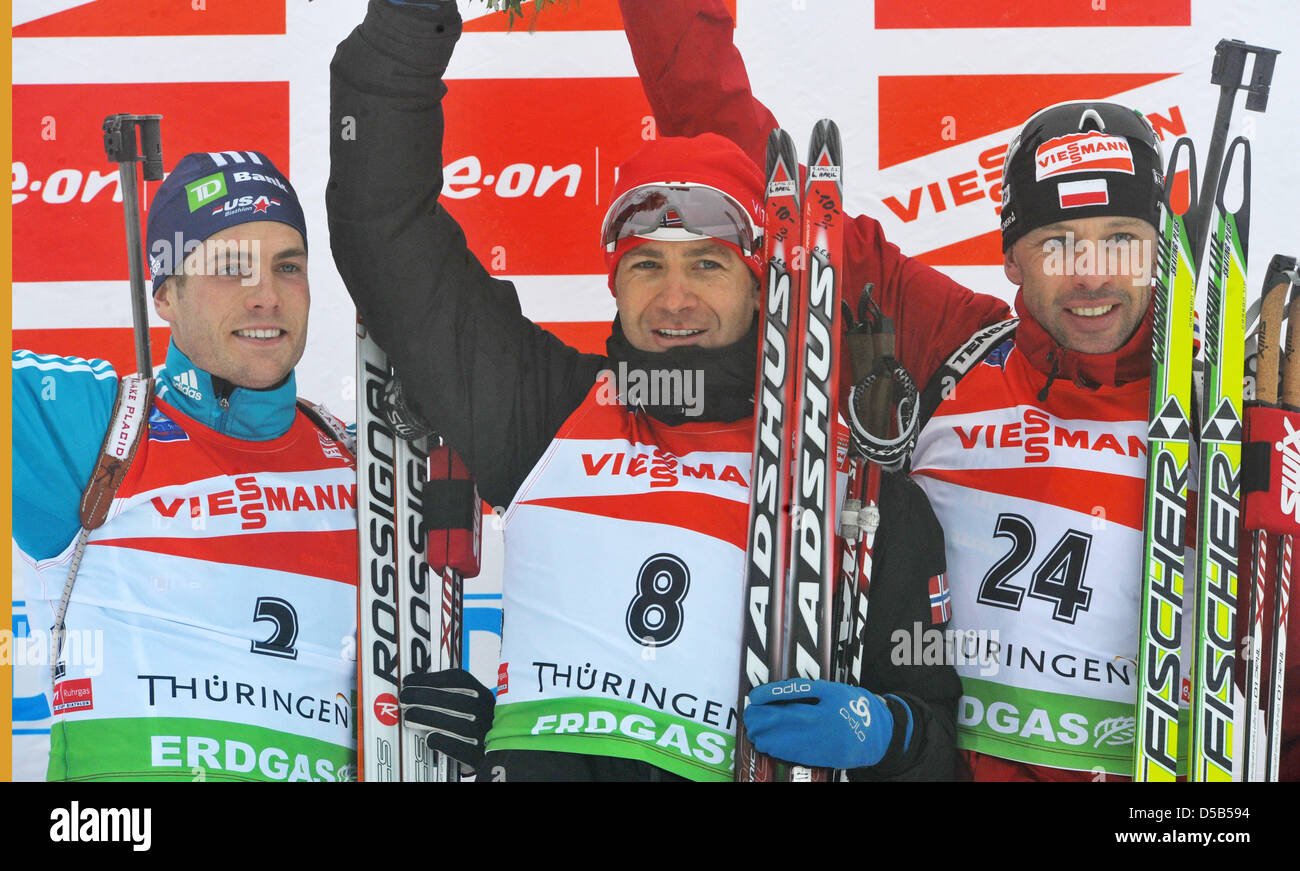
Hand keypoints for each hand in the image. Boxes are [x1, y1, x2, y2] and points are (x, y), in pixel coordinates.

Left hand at [400, 668, 494, 770]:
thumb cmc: (478, 722)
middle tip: (404, 698)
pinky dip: (440, 740)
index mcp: (483, 694)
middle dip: (423, 696)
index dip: (430, 678)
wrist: (501, 747)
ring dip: (426, 716)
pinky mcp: (478, 755)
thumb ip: (454, 693)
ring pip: (453, 723)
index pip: (458, 679)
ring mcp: (484, 733)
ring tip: (409, 716)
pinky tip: (429, 737)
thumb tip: (418, 685)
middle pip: (454, 700)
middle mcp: (486, 711)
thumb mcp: (475, 703)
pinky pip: (456, 747)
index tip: (410, 681)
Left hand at [743, 679, 908, 769]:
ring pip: (782, 739)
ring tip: (755, 730)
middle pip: (780, 718)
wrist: (878, 734)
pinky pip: (791, 753)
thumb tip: (773, 693)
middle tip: (750, 715)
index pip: (789, 694)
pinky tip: (767, 743)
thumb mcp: (832, 690)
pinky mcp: (819, 757)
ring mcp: (820, 741)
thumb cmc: (852, 706)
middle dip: (759, 718)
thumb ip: (804, 691)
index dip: (767, 695)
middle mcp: (821, 721)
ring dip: (763, 735)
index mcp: (826, 699)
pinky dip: (775, 748)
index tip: (754, 696)